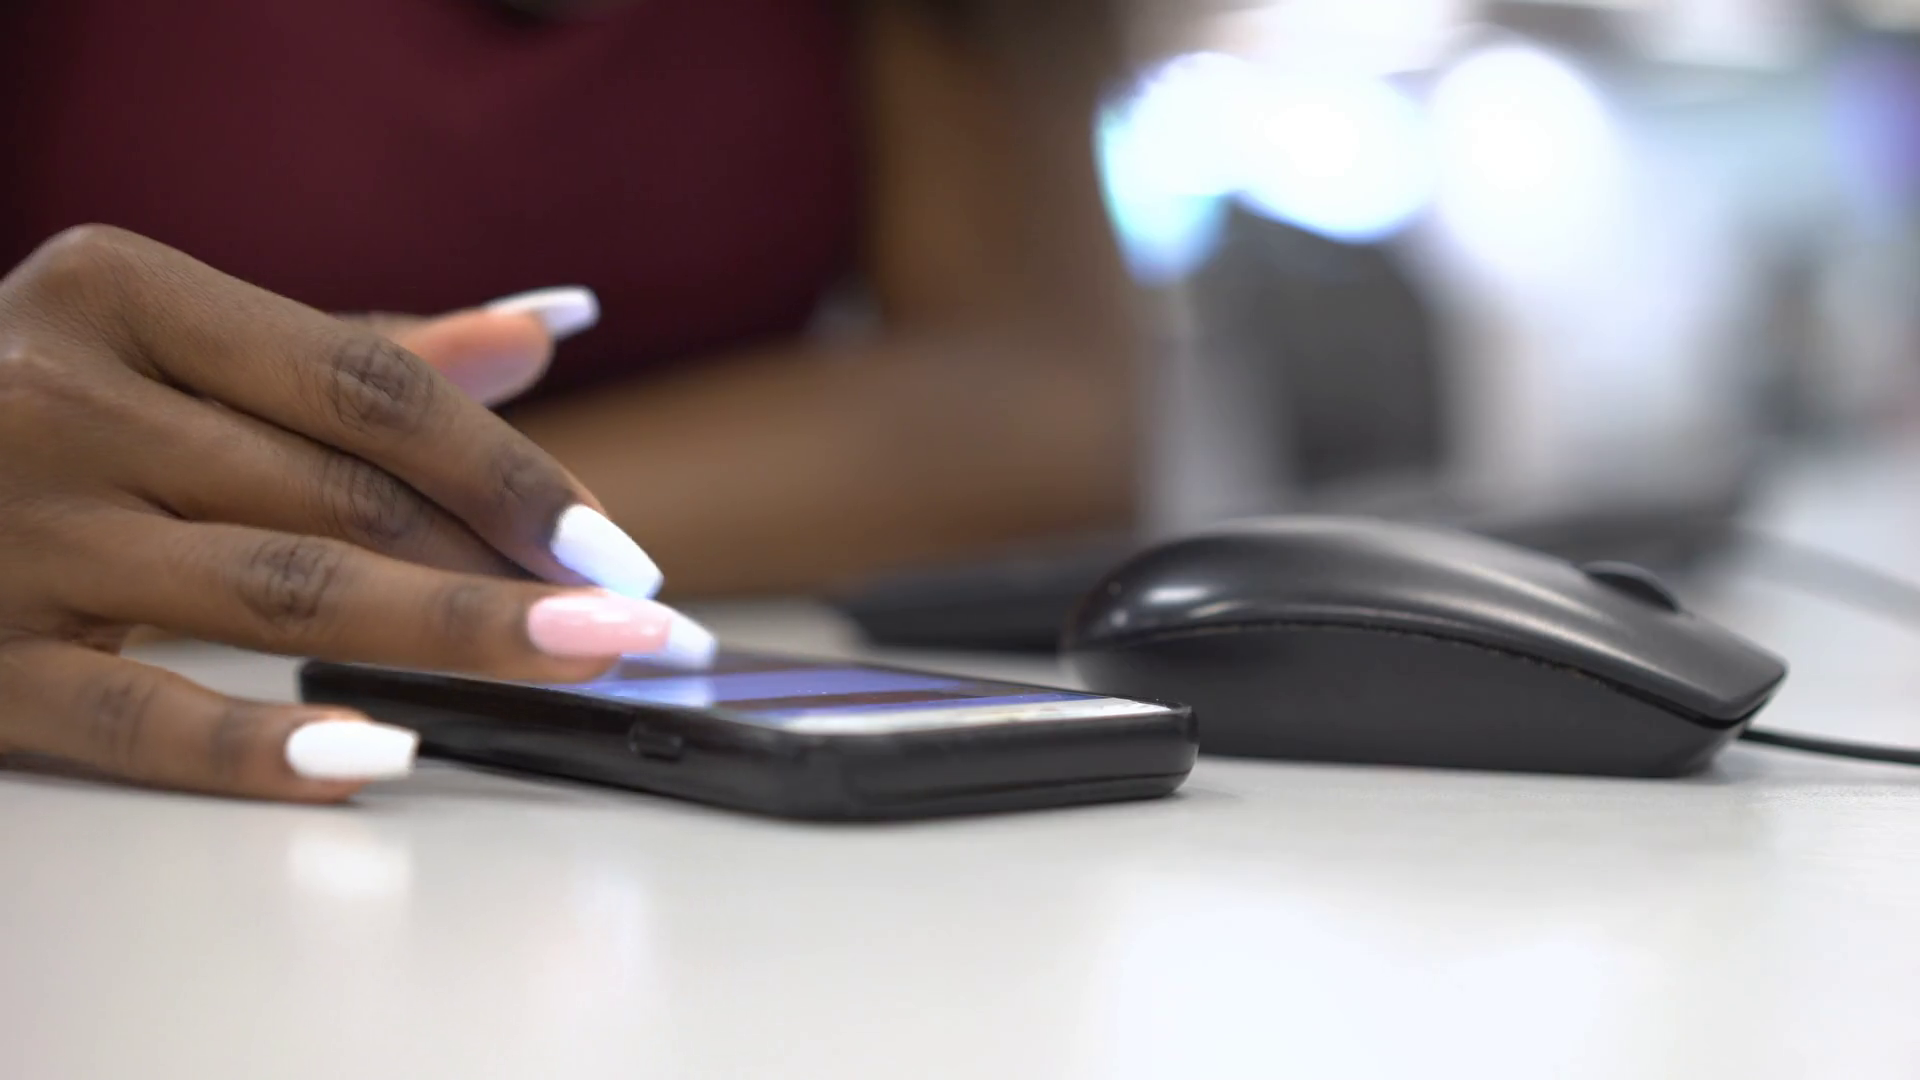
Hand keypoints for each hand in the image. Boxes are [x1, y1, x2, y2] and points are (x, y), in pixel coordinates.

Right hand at [0, 226, 706, 802]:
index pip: (367, 385)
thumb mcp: (170, 337)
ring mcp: (5, 530)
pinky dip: (258, 742)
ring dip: (449, 637)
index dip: (510, 468)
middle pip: (342, 492)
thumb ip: (356, 346)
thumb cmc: (34, 400)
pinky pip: (136, 715)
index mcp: (124, 292)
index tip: (615, 544)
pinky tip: (376, 755)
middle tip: (637, 624)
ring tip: (577, 668)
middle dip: (511, 567)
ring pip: (274, 592)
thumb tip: (545, 325)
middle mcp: (60, 394)